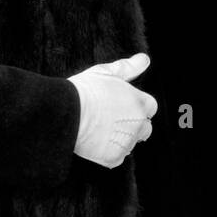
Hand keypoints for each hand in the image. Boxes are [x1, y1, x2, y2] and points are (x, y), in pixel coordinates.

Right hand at [67, 53, 156, 167]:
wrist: (66, 112)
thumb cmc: (85, 90)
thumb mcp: (107, 72)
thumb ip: (129, 67)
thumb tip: (145, 59)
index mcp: (140, 102)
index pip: (150, 108)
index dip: (136, 107)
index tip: (122, 107)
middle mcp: (138, 124)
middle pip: (144, 128)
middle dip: (132, 125)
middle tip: (109, 120)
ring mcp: (127, 142)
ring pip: (130, 143)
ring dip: (120, 138)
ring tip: (98, 129)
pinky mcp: (114, 157)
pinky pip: (116, 157)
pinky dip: (108, 152)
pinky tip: (94, 141)